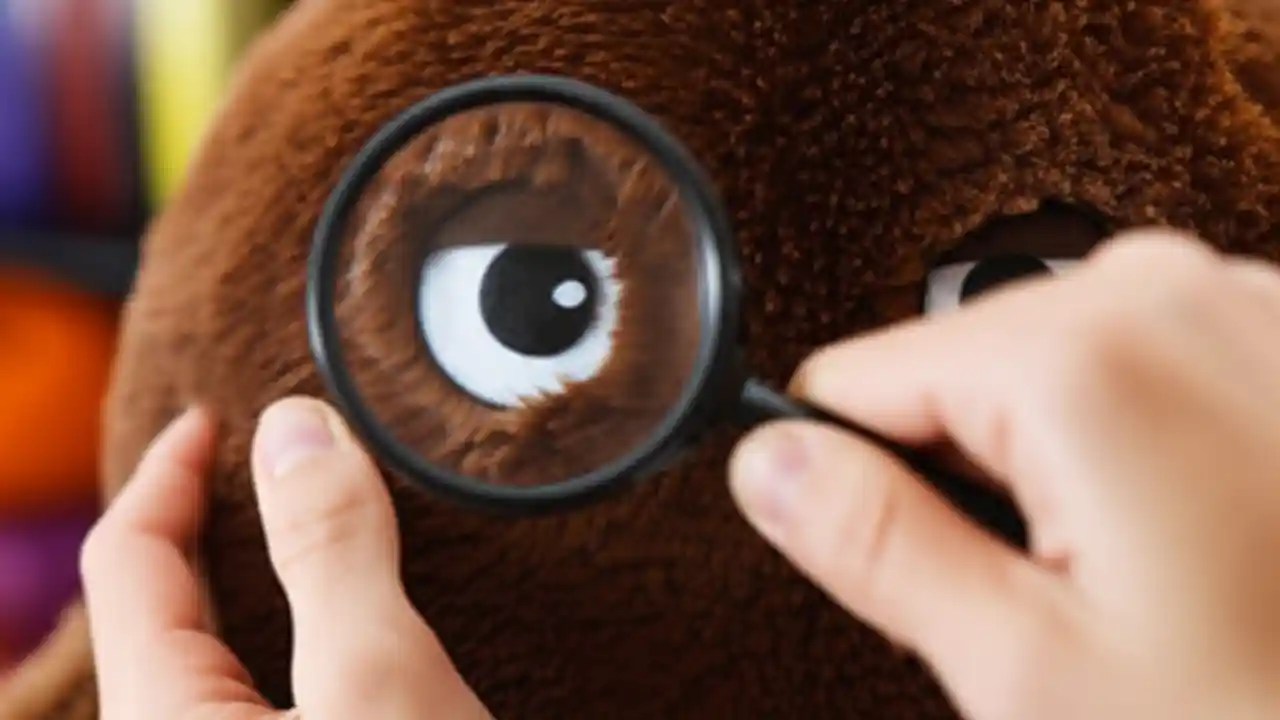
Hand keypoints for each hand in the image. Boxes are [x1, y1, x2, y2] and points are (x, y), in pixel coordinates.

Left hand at [80, 398, 491, 719]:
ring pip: (212, 651)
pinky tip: (341, 621)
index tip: (215, 414)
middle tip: (262, 456)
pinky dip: (291, 630)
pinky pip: (257, 690)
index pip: (128, 559)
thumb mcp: (376, 677)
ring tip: (305, 521)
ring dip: (257, 577)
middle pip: (161, 604)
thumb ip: (330, 550)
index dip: (169, 470)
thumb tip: (296, 428)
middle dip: (210, 518)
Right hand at [728, 229, 1279, 719]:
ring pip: (1039, 365)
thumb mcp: (1029, 668)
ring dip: (1060, 463)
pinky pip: (1133, 360)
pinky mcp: (1276, 331)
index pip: (851, 377)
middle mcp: (1161, 291)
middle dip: (973, 475)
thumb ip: (873, 543)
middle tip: (1068, 584)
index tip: (928, 555)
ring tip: (1150, 562)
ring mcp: (1236, 301)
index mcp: (1077, 358)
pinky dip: (1137, 438)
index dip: (859, 479)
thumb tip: (769, 465)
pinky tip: (1202, 523)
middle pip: (950, 368)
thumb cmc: (1258, 714)